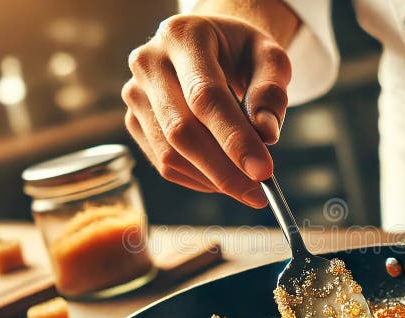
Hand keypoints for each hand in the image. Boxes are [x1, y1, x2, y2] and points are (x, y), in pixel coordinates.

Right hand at [122, 14, 292, 207]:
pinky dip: (198, 179)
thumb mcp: (268, 56)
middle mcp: (149, 63)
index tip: (264, 171)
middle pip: (181, 130)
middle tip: (259, 192)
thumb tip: (267, 134)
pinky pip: (163, 164)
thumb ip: (271, 91)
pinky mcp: (133, 121)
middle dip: (223, 170)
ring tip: (248, 186)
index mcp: (183, 36)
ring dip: (212, 179)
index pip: (205, 96)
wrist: (208, 44)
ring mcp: (135, 94)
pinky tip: (224, 177)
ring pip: (169, 154)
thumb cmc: (240, 52)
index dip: (234, 138)